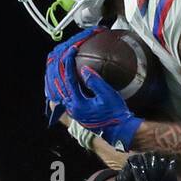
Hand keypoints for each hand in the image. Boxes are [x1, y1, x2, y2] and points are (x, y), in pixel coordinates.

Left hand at [44, 29, 141, 151]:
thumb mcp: (108, 95)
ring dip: (59, 76)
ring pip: (60, 91)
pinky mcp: (78, 113)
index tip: (72, 50)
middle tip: (63, 54)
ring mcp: (74, 112)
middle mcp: (73, 109)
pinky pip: (65, 96)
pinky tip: (63, 80)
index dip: (69, 62)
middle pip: (61, 84)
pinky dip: (63, 86)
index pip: (69, 79)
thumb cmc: (116, 114)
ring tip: (59, 65)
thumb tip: (83, 70)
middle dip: (61, 67)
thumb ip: (95, 82)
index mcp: (78, 104)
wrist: (120, 130)